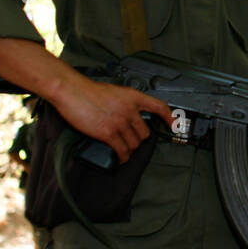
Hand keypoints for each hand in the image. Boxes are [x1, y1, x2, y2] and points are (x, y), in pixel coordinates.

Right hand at [54, 75, 174, 163]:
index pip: (159, 106)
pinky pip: (122, 150)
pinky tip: (120, 158)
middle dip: (138, 140)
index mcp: (133, 96)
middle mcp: (130, 109)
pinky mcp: (108, 133)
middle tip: (131, 142)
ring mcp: (120, 122)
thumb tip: (129, 116)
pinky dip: (122, 157)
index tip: (175, 125)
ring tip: (124, 151)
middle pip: (145, 133)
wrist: (72, 91)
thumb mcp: (113, 91)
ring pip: (134, 144)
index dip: (170, 117)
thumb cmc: (87, 91)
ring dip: (129, 150)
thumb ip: (124, 103)